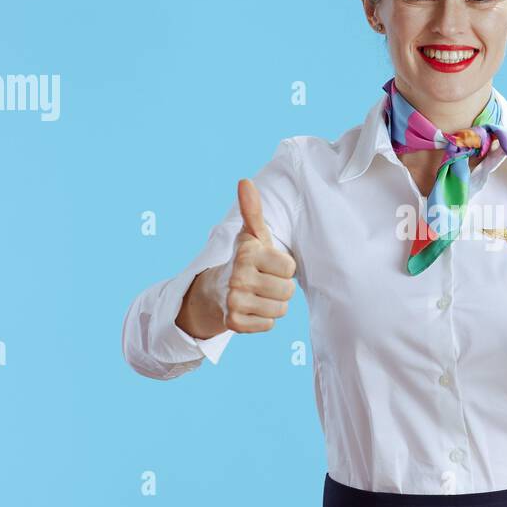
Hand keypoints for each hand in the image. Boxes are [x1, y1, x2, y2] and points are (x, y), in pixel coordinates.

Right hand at [219, 177, 296, 332]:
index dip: (283, 267)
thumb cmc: (246, 260)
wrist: (216, 291)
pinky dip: (264, 320)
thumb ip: (253, 210)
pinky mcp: (234, 323)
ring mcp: (234, 301)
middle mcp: (239, 276)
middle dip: (281, 288)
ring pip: (281, 309)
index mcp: (247, 253)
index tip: (268, 264)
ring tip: (258, 295)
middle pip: (288, 290)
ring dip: (274, 304)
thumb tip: (244, 181)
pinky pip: (270, 325)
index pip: (290, 268)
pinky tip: (251, 309)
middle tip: (263, 282)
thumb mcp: (252, 236)